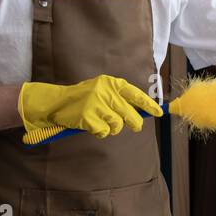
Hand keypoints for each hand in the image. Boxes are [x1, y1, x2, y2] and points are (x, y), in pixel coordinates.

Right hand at [18, 74, 162, 139]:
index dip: (149, 105)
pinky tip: (91, 125)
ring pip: (117, 125)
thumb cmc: (83, 99)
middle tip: (135, 127)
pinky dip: (99, 132)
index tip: (159, 113)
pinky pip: (104, 132)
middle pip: (130, 114)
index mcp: (111, 83)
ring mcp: (96, 104)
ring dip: (112, 128)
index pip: (136, 94)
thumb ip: (120, 99)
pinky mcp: (87, 116)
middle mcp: (105, 91)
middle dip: (134, 123)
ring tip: (102, 122)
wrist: (56, 102)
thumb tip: (143, 112)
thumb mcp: (102, 91)